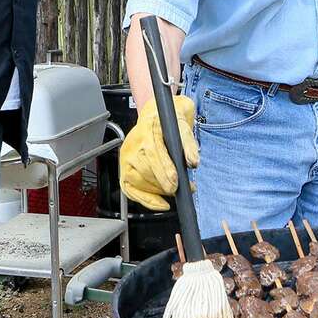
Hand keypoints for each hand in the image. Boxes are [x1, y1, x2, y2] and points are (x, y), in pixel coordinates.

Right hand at [119, 95, 199, 210]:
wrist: (155, 114)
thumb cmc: (168, 120)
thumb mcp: (183, 126)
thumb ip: (189, 144)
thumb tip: (193, 162)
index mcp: (146, 130)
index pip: (152, 153)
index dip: (164, 171)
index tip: (175, 184)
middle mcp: (132, 145)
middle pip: (144, 171)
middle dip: (164, 185)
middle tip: (184, 189)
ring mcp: (126, 158)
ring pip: (138, 182)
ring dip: (158, 193)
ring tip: (176, 192)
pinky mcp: (125, 169)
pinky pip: (130, 190)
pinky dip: (145, 200)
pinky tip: (161, 203)